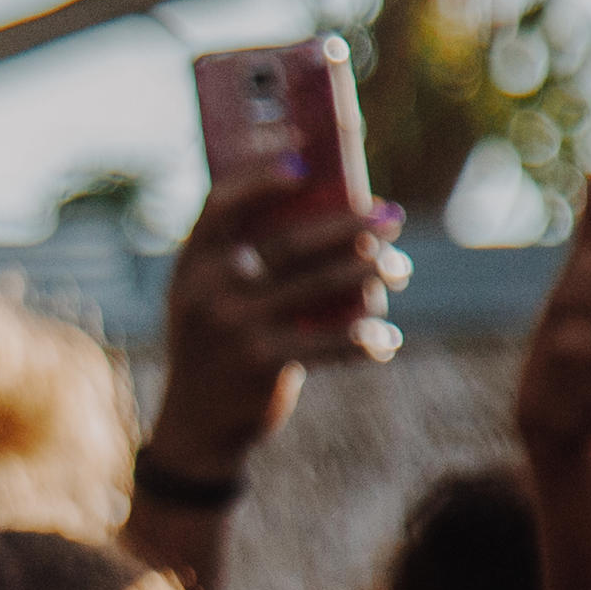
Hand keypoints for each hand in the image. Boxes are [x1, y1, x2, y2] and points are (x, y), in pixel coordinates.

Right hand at [146, 171, 408, 484]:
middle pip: (290, 242)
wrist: (196, 425)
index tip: (304, 164)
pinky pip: (328, 342)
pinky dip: (364, 338)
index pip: (221, 204)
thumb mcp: (210, 299)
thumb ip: (244, 261)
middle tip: (390, 217)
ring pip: (319, 286)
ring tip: (397, 268)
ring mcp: (234, 325)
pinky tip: (386, 337)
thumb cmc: (218, 346)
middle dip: (348, 226)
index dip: (261, 179)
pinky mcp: (262, 362)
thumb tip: (333, 217)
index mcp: (193, 263)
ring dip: (368, 274)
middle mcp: (209, 288)